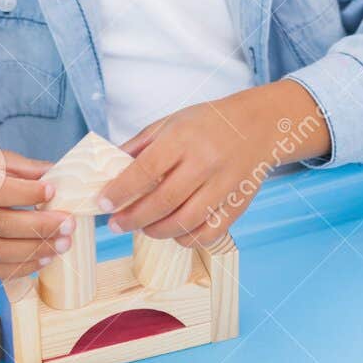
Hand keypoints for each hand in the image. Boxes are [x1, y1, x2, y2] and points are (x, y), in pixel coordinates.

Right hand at [0, 147, 75, 279]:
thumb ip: (23, 168)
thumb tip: (58, 174)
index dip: (29, 193)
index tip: (54, 191)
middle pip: (1, 225)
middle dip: (41, 227)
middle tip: (69, 224)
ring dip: (36, 250)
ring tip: (62, 244)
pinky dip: (22, 267)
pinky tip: (43, 258)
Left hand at [99, 82, 329, 245]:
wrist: (259, 126)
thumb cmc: (209, 124)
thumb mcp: (170, 123)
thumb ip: (139, 146)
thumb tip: (108, 169)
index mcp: (183, 138)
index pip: (145, 170)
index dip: (121, 190)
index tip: (103, 203)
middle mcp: (204, 162)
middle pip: (164, 202)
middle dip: (133, 219)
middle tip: (116, 225)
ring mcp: (223, 186)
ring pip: (185, 222)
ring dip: (157, 232)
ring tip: (143, 228)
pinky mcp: (237, 204)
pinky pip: (209, 233)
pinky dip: (187, 239)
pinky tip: (174, 232)